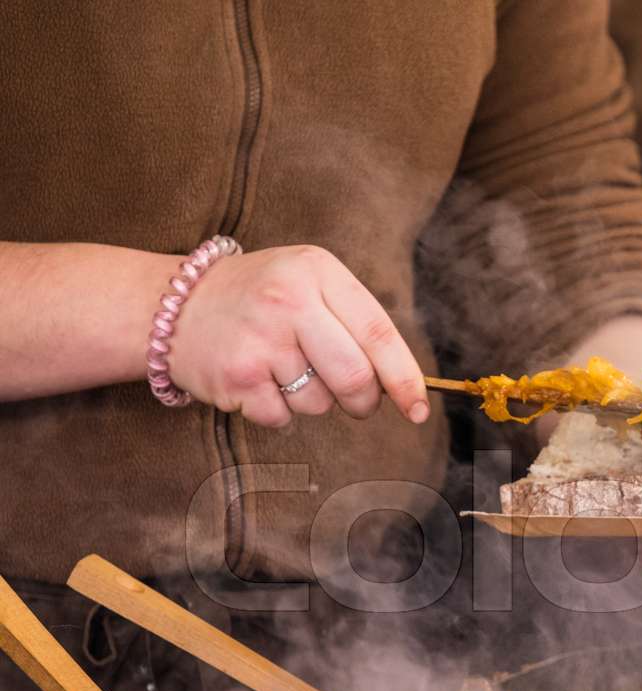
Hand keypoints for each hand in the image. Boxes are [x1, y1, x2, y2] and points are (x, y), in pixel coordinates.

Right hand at [167, 245, 428, 428]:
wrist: (174, 304)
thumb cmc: (261, 298)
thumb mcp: (309, 283)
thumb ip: (356, 323)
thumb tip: (403, 387)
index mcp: (318, 272)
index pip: (379, 335)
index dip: (405, 380)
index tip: (419, 409)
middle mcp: (289, 301)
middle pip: (356, 379)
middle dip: (363, 401)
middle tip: (355, 401)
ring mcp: (260, 340)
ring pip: (320, 402)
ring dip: (313, 400)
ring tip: (283, 368)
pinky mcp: (236, 377)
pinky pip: (284, 418)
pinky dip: (278, 411)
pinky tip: (257, 380)